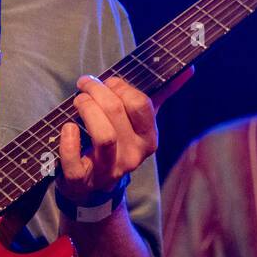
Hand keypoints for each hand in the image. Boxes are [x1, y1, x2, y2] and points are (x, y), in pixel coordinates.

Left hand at [57, 67, 192, 204]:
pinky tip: (68, 127)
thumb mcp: (139, 122)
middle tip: (85, 85)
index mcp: (149, 139)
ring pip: (104, 136)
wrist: (94, 186)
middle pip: (116, 112)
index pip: (141, 104)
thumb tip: (189, 69)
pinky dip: (69, 141)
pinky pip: (75, 163)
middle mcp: (133, 156)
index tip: (107, 82)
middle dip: (97, 91)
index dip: (121, 86)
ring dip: (87, 109)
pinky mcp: (83, 182)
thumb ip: (162, 95)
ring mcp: (109, 171)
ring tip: (78, 100)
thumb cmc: (117, 142)